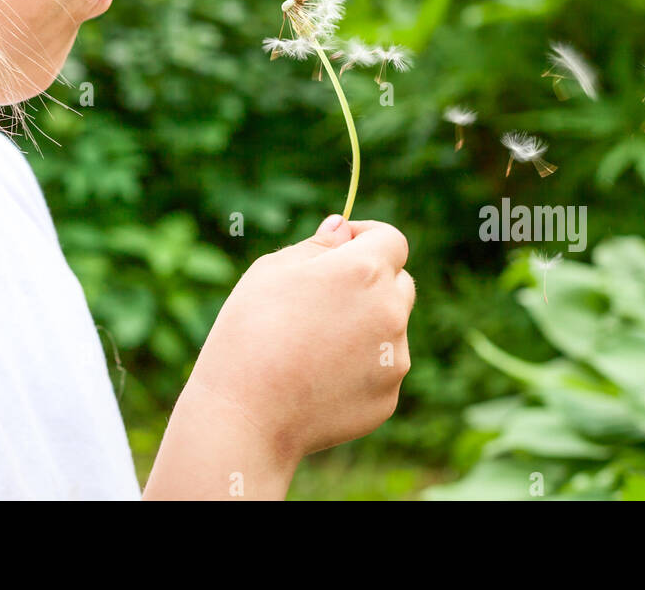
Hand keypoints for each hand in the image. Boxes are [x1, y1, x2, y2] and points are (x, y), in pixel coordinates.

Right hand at [184, 213, 415, 464]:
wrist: (245, 414)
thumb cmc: (250, 331)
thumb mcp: (272, 271)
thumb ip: (317, 245)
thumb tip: (343, 229)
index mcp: (364, 270)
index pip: (391, 239)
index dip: (367, 237)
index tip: (343, 246)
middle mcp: (390, 311)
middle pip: (399, 283)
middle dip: (372, 281)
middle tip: (325, 297)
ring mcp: (393, 359)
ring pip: (390, 328)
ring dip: (365, 325)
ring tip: (312, 344)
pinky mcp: (388, 397)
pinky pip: (381, 369)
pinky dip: (359, 366)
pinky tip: (317, 376)